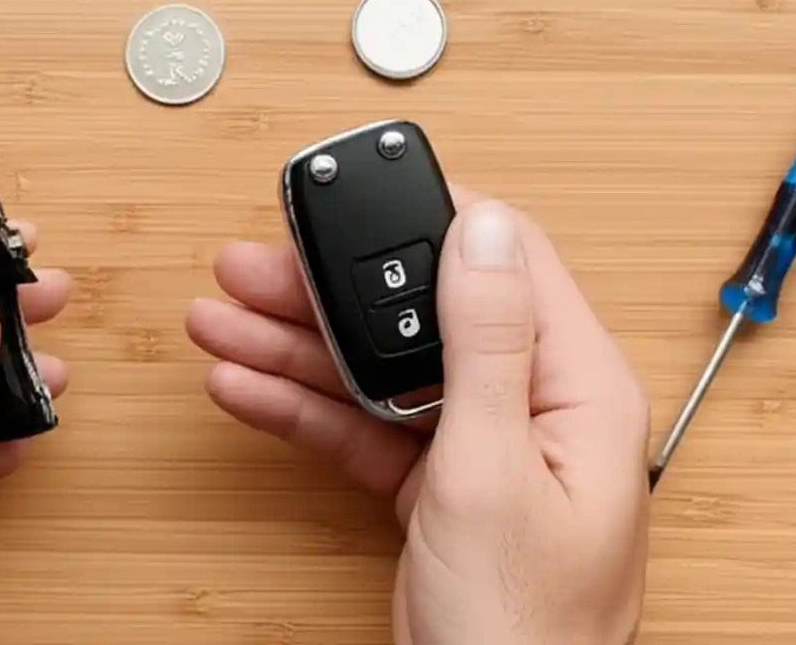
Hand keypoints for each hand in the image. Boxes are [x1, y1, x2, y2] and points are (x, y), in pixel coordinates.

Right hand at [187, 193, 648, 644]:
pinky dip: (303, 408)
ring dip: (295, 346)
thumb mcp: (490, 469)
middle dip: (328, 292)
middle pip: (420, 316)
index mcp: (575, 388)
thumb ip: (485, 343)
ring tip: (220, 320)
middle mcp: (529, 407)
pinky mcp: (436, 486)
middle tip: (250, 266)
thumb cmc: (522, 627)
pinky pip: (363, 428)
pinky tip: (246, 385)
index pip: (505, 263)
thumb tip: (484, 230)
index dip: (426, 220)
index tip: (354, 194)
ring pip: (379, 371)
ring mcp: (478, 447)